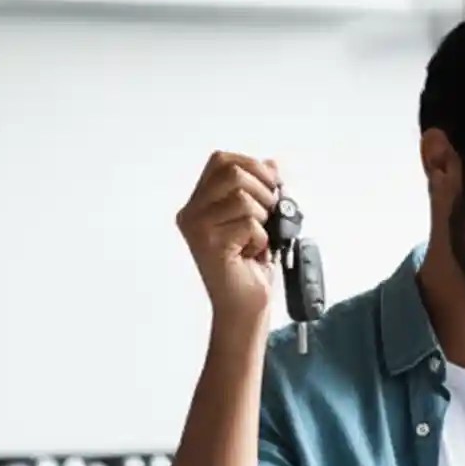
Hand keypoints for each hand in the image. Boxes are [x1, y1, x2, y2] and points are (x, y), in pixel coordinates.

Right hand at [176, 151, 281, 319]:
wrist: (246, 305)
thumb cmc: (252, 265)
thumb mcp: (261, 219)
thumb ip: (261, 189)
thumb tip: (272, 164)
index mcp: (199, 203)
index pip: (222, 160)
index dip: (253, 166)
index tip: (272, 185)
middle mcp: (192, 213)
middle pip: (234, 174)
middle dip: (264, 193)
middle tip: (268, 219)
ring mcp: (198, 228)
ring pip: (244, 198)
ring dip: (263, 220)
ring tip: (256, 241)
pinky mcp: (210, 244)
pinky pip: (250, 224)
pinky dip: (262, 239)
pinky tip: (251, 254)